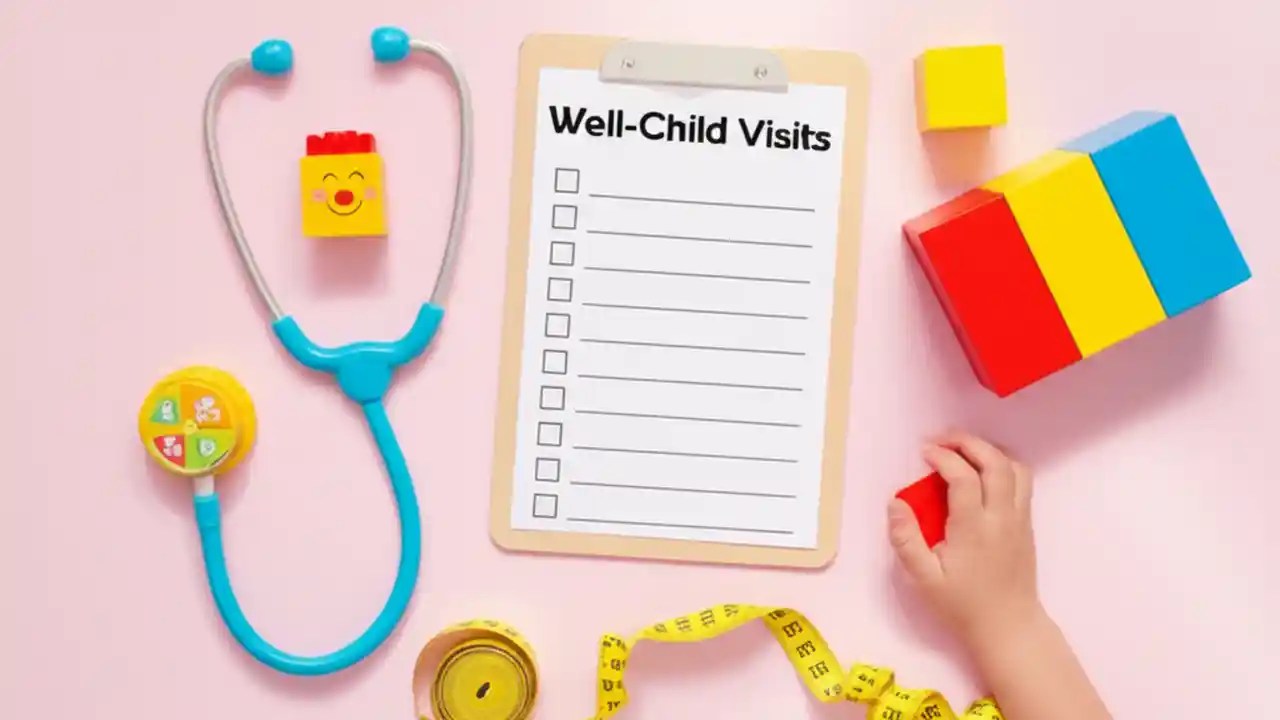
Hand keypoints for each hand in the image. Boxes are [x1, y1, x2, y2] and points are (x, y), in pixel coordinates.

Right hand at [887, 432, 1043, 648]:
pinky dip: (1002, 466)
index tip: (924, 453)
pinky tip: (981, 473)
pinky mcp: (1027, 525)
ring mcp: (1019, 520)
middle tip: (942, 441)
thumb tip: (895, 503)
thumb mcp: (924, 579)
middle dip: (968, 443)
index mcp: (974, 528)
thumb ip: (906, 539)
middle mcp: (1002, 517)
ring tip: (964, 452)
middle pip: (995, 462)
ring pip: (1015, 468)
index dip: (943, 457)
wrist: (1009, 627)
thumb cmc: (962, 606)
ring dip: (989, 452)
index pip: (963, 477)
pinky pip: (1022, 482)